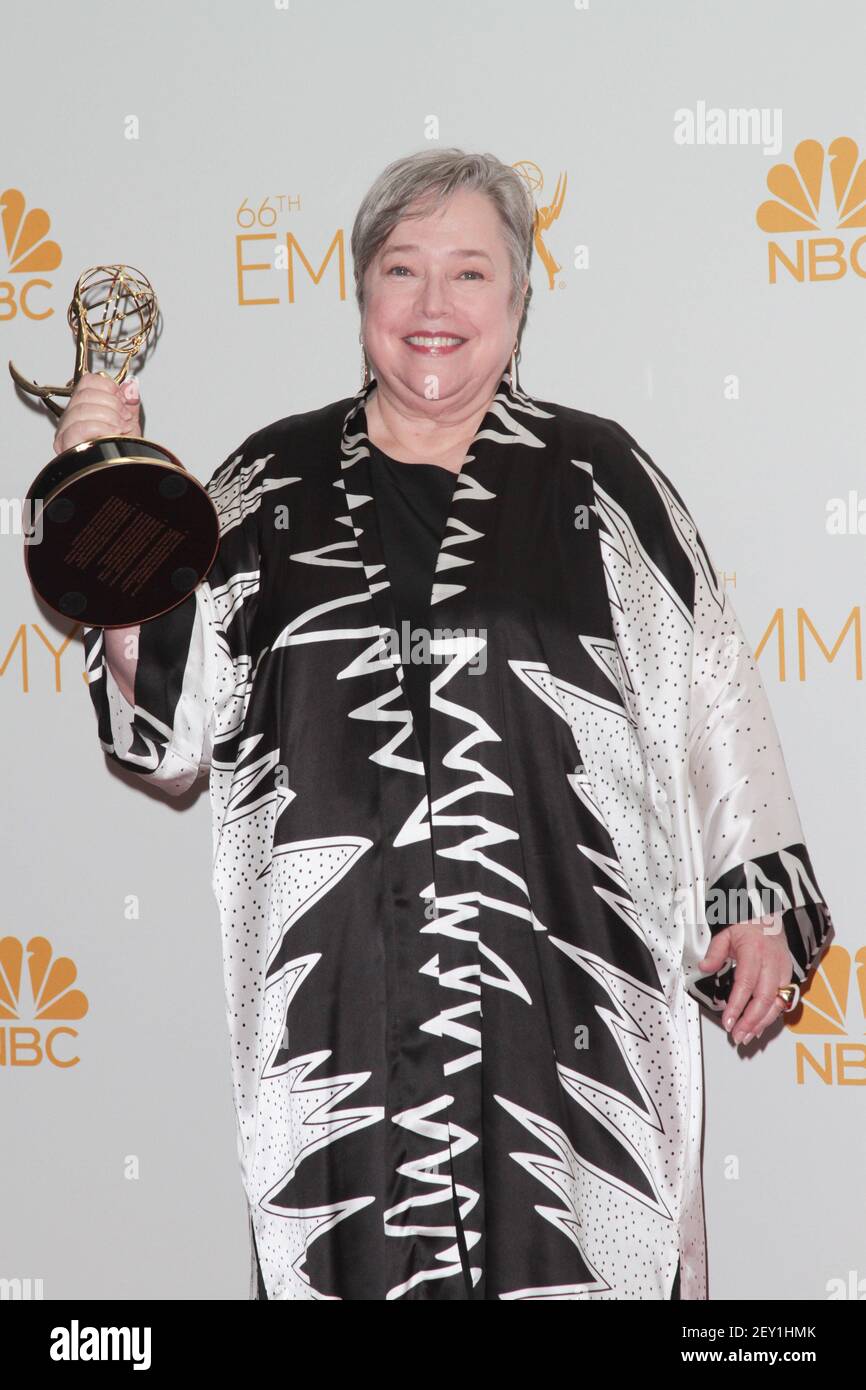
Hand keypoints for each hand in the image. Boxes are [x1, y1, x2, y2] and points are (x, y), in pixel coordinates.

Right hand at [53, 371, 140, 453]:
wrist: (124, 478)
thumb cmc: (123, 456)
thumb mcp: (130, 424)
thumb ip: (129, 402)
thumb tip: (130, 386)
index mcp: (84, 409)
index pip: (88, 382)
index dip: (108, 387)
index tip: (122, 401)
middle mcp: (71, 419)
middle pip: (84, 393)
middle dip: (112, 404)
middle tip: (123, 419)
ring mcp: (66, 433)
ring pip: (81, 408)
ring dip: (108, 417)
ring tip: (119, 430)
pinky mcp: (66, 447)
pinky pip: (78, 427)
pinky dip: (99, 428)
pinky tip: (111, 435)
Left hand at [698, 914, 794, 1044]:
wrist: (767, 916)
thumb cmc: (747, 925)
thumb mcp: (725, 933)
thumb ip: (715, 952)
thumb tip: (704, 968)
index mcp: (755, 951)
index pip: (746, 983)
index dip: (737, 1005)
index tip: (728, 1021)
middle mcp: (772, 962)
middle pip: (765, 998)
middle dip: (751, 1021)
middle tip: (737, 1035)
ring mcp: (783, 970)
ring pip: (777, 1003)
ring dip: (762, 1023)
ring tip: (747, 1036)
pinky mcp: (788, 976)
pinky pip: (783, 1001)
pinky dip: (771, 1016)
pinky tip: (759, 1026)